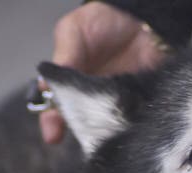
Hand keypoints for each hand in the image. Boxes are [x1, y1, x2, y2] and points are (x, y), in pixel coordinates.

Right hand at [40, 2, 166, 143]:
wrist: (142, 16)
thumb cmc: (103, 21)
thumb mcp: (74, 31)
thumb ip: (65, 55)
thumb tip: (49, 83)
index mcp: (71, 83)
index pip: (57, 108)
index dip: (53, 122)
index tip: (52, 135)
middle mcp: (93, 98)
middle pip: (83, 123)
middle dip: (80, 132)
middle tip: (82, 136)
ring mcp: (117, 103)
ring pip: (108, 125)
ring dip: (107, 131)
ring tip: (106, 133)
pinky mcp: (141, 103)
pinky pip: (135, 119)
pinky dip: (132, 124)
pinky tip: (130, 125)